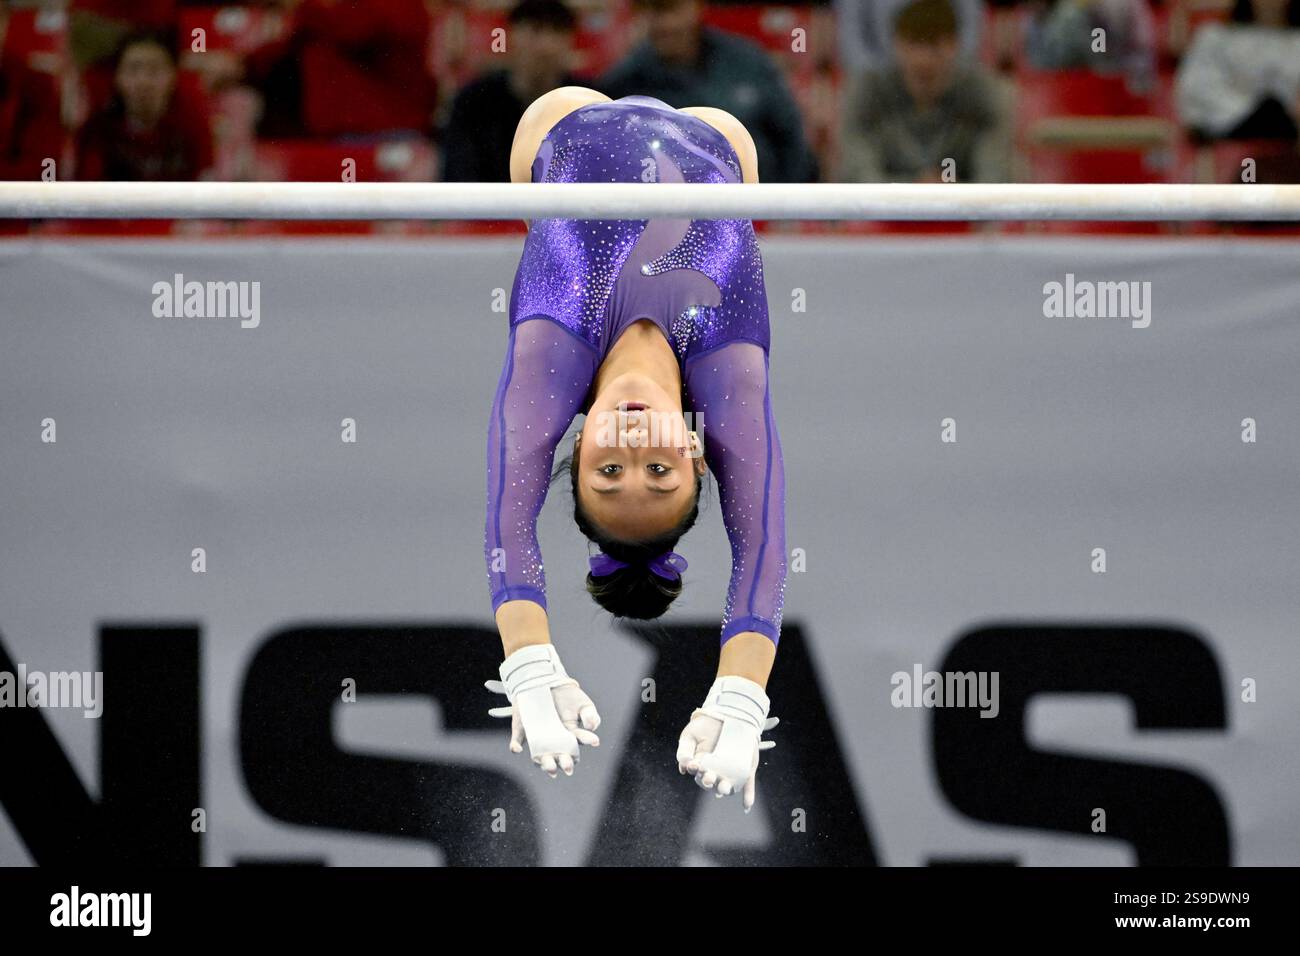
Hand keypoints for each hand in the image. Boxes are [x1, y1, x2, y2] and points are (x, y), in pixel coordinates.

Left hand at [485, 644, 599, 777]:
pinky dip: (515, 746)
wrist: (546, 681)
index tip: (594, 740)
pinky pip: (517, 741)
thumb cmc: (567, 696)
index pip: (577, 744)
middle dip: (563, 763)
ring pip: (538, 755)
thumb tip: (592, 727)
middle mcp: (553, 741)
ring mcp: (537, 737)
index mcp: (569, 736)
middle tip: (567, 767)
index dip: (585, 743)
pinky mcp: (522, 730)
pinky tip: (518, 748)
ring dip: (543, 763)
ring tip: (549, 765)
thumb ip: (590, 715)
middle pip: (558, 757)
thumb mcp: (583, 703)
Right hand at [676, 676, 776, 812]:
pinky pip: (747, 784)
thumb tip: (684, 768)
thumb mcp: (691, 735)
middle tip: (709, 777)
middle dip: (709, 781)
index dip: (695, 770)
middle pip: (711, 782)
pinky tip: (747, 806)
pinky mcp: (746, 769)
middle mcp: (715, 771)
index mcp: (701, 765)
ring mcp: (731, 771)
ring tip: (723, 788)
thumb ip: (684, 750)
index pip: (697, 772)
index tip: (693, 765)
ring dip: (725, 790)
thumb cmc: (705, 725)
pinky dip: (748, 795)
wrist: (728, 713)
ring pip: (728, 785)